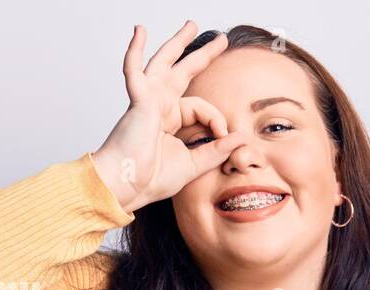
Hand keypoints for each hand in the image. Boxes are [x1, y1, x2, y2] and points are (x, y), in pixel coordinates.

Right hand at [89, 21, 248, 213]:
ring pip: (165, 63)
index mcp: (171, 121)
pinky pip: (134, 69)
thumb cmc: (152, 178)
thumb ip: (217, 151)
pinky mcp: (138, 101)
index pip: (202, 108)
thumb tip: (242, 137)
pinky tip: (139, 31)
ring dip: (178, 43)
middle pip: (184, 73)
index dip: (217, 120)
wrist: (127, 185)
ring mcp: (148, 100)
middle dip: (203, 55)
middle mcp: (159, 106)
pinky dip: (134, 50)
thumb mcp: (195, 164)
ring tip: (192, 25)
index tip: (224, 137)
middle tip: (220, 40)